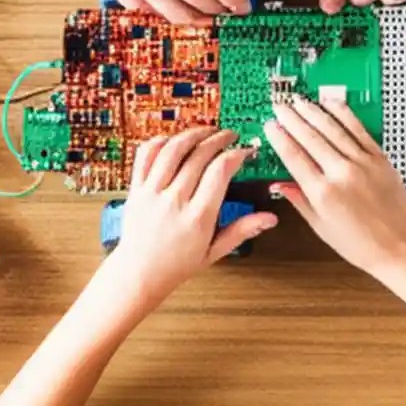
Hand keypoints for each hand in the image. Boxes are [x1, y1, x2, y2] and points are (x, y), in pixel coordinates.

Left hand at [111, 127, 277, 300]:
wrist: (138, 274)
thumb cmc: (176, 265)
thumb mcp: (214, 252)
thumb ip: (242, 231)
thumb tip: (270, 218)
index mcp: (197, 218)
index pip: (220, 172)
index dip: (236, 155)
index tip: (245, 151)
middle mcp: (174, 201)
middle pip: (199, 155)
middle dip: (219, 139)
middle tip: (230, 136)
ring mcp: (152, 193)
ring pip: (173, 149)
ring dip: (193, 134)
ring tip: (206, 131)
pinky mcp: (136, 189)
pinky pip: (146, 155)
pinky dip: (160, 141)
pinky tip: (174, 139)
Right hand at [263, 99, 405, 279]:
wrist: (401, 247)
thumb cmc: (364, 245)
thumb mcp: (322, 228)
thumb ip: (300, 201)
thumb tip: (281, 185)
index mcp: (323, 193)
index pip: (294, 157)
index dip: (279, 138)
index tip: (270, 126)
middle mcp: (342, 174)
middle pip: (310, 138)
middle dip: (292, 119)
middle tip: (280, 106)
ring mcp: (363, 163)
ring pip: (332, 129)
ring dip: (313, 112)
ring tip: (299, 101)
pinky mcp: (380, 158)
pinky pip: (358, 129)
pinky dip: (343, 114)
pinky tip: (331, 103)